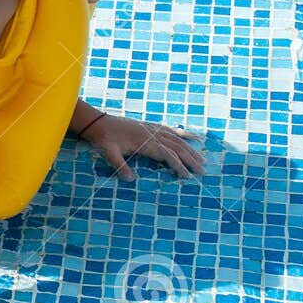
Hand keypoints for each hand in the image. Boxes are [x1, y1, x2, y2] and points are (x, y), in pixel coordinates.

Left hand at [80, 114, 205, 180]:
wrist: (99, 123)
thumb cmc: (104, 139)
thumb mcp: (109, 153)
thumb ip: (120, 166)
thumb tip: (130, 179)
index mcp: (145, 142)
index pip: (167, 155)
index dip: (178, 166)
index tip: (187, 176)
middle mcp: (153, 134)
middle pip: (177, 147)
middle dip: (191, 160)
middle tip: (203, 172)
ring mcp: (154, 129)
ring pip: (178, 140)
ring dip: (191, 150)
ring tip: (203, 161)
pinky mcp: (152, 127)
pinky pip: (173, 130)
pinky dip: (186, 134)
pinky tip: (196, 137)